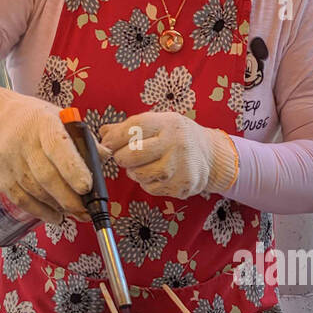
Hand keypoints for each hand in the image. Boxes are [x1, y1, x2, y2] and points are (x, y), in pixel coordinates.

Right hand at [0, 86, 99, 223]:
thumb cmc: (35, 122)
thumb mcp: (61, 119)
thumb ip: (84, 140)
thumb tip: (106, 157)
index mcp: (43, 124)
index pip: (57, 147)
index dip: (72, 169)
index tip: (86, 187)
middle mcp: (24, 143)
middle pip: (47, 176)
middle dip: (70, 198)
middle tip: (87, 210)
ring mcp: (10, 162)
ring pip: (36, 191)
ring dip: (58, 206)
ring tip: (76, 213)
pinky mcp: (1, 178)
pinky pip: (22, 200)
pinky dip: (41, 212)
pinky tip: (56, 216)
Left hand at [100, 111, 237, 199]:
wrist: (209, 154)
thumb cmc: (176, 136)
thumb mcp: (157, 123)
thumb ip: (129, 127)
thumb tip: (102, 133)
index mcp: (167, 124)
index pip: (133, 128)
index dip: (115, 138)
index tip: (108, 143)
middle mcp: (175, 144)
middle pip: (132, 155)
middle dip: (122, 158)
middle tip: (125, 157)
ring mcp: (180, 167)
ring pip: (139, 175)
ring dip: (135, 172)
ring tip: (144, 165)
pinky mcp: (182, 185)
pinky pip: (152, 188)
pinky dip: (148, 183)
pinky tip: (157, 175)